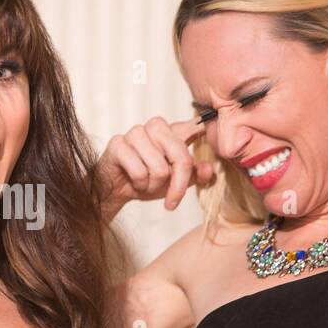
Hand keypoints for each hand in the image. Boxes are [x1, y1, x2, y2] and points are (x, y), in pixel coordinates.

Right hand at [96, 117, 214, 218]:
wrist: (115, 191)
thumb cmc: (147, 181)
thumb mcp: (176, 182)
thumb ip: (195, 175)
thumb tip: (207, 169)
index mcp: (174, 131)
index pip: (197, 126)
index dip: (207, 130)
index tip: (213, 128)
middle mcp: (156, 127)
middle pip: (181, 155)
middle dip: (178, 185)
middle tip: (173, 201)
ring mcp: (136, 133)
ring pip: (159, 168)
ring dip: (154, 185)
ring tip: (146, 184)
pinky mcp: (118, 143)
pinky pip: (139, 172)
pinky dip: (139, 184)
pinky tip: (133, 181)